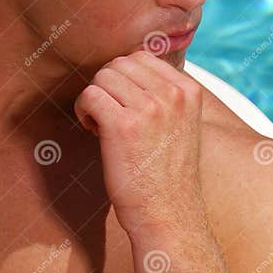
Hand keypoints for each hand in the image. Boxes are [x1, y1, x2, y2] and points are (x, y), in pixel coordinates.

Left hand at [73, 50, 204, 236]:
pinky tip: (92, 130)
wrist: (169, 214)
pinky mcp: (123, 125)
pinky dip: (83, 110)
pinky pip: (90, 95)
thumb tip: (128, 69)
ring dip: (95, 98)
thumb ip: (166, 96)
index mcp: (189, 90)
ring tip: (102, 125)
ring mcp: (149, 108)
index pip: (142, 57)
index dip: (124, 79)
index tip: (124, 105)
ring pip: (102, 77)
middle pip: (119, 64)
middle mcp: (172, 95)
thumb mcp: (182, 124)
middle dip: (107, 87)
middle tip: (109, 116)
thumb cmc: (169, 175)